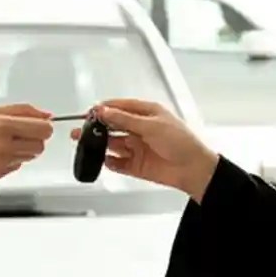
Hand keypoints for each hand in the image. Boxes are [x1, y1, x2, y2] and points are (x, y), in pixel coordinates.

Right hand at [0, 103, 53, 182]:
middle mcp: (4, 146)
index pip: (43, 129)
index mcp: (2, 126)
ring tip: (1, 143)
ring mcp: (2, 163)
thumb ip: (20, 111)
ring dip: (22, 150)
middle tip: (17, 134)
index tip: (36, 125)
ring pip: (30, 157)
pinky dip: (10, 160)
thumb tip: (46, 115)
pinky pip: (16, 166)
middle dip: (34, 139)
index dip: (43, 127)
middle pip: (40, 145)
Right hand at [70, 99, 219, 200]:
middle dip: (96, 128)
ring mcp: (137, 147)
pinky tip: (103, 160)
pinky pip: (117, 163)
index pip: (119, 107)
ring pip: (112, 144)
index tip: (89, 113)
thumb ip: (125, 119)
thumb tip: (104, 111)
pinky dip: (109, 162)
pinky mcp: (136, 165)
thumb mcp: (151, 125)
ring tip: (87, 144)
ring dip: (99, 144)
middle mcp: (140, 129)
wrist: (194, 169)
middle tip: (81, 130)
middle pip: (112, 126)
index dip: (103, 109)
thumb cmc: (182, 142)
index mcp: (146, 114)